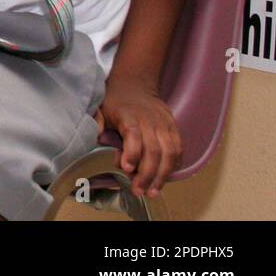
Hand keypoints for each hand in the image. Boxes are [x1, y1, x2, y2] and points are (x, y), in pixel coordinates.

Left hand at [95, 75, 181, 198]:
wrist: (135, 83)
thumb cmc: (115, 100)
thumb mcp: (100, 108)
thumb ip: (97, 123)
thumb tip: (97, 137)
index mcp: (129, 116)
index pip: (134, 135)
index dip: (132, 153)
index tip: (127, 169)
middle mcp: (149, 121)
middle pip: (154, 150)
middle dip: (147, 174)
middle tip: (139, 190)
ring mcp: (164, 124)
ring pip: (169, 153)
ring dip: (163, 175)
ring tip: (154, 191)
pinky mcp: (174, 127)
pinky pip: (178, 149)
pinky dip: (174, 165)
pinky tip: (165, 177)